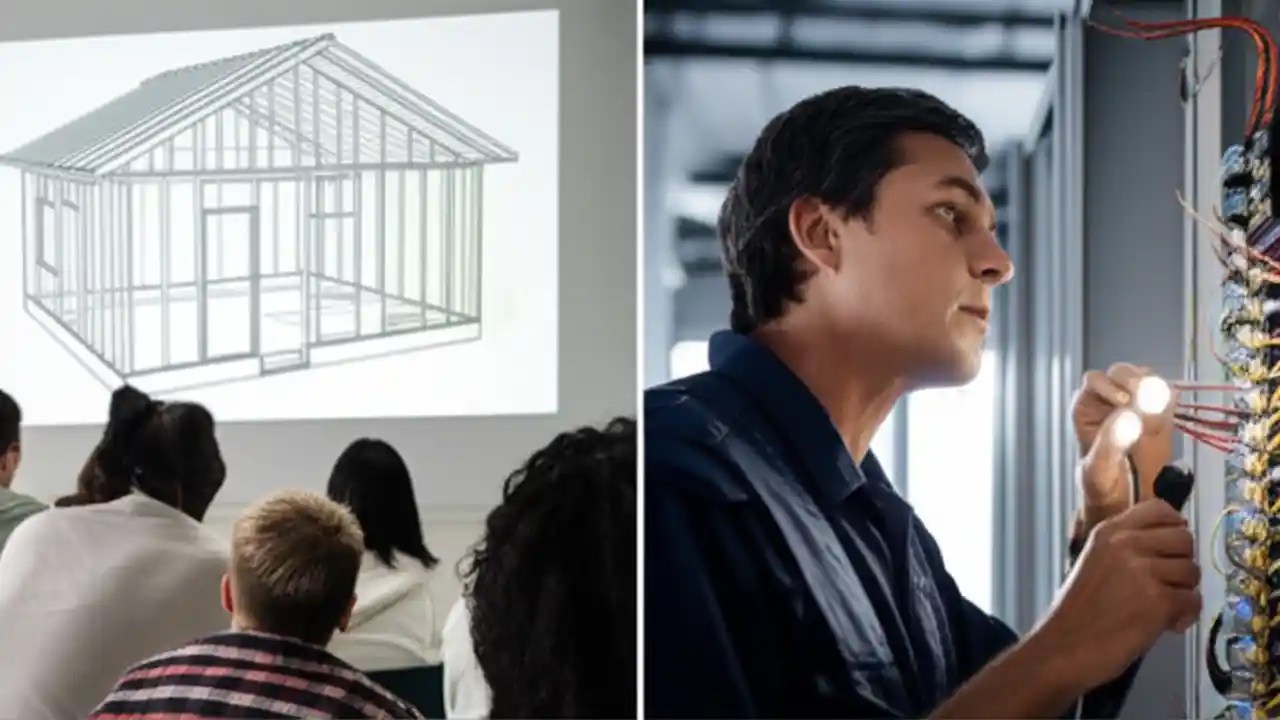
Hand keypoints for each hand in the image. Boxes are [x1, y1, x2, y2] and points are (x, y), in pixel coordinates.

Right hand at [1034, 499, 1199, 690]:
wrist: (1065, 646)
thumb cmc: (1078, 611)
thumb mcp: (1094, 560)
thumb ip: (1125, 547)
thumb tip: (1166, 544)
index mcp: (1109, 531)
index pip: (1159, 508)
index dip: (1173, 526)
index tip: (1169, 547)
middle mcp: (1127, 544)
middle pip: (1184, 538)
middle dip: (1182, 562)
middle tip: (1166, 582)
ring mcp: (1143, 571)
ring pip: (1192, 571)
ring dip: (1183, 592)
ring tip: (1161, 607)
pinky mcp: (1158, 600)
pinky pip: (1194, 601)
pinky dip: (1184, 616)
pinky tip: (1165, 624)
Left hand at [1073, 363, 1175, 516]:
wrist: (1125, 503)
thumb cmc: (1102, 485)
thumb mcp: (1100, 468)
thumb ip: (1112, 441)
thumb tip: (1130, 414)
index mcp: (1085, 407)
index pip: (1095, 380)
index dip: (1110, 385)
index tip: (1124, 401)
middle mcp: (1108, 399)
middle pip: (1122, 372)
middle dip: (1136, 381)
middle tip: (1148, 401)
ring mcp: (1135, 402)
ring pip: (1147, 378)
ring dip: (1156, 389)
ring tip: (1159, 413)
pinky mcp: (1159, 411)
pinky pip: (1167, 393)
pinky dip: (1171, 398)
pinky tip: (1170, 414)